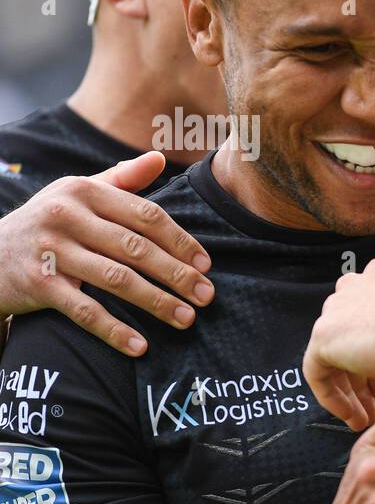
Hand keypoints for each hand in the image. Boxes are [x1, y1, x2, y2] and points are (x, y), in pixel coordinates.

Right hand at [0, 151, 212, 354]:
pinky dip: (114, 330)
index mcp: (84, 191)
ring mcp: (51, 251)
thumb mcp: (77, 194)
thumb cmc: (47, 222)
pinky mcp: (38, 284)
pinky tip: (141, 346)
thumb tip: (159, 157)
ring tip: (187, 318)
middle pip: (136, 248)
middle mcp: (66, 216)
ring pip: (116, 280)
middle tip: (208, 295)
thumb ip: (121, 179)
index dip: (181, 241)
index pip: (145, 216)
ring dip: (157, 302)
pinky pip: (84, 311)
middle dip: (177, 274)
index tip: (207, 264)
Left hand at [305, 258, 374, 430]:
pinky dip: (334, 398)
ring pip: (334, 354)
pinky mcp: (323, 337)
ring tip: (368, 417)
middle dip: (362, 369)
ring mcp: (336, 309)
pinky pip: (319, 373)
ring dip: (350, 389)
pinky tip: (353, 417)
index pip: (372, 312)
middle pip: (350, 333)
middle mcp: (356, 285)